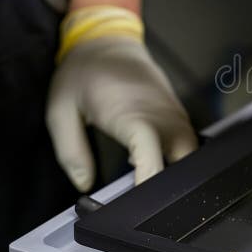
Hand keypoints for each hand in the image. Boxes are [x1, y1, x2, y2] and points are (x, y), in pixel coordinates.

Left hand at [46, 8, 195, 191]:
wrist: (108, 42)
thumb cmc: (84, 73)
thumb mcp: (60, 109)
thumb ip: (70, 151)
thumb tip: (83, 183)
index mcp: (132, 116)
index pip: (152, 157)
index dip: (149, 184)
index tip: (141, 207)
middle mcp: (162, 117)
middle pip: (183, 165)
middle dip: (172, 189)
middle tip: (146, 209)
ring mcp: (174, 116)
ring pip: (191, 157)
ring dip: (176, 175)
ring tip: (150, 194)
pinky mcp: (177, 115)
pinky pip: (188, 145)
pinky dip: (176, 162)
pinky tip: (155, 171)